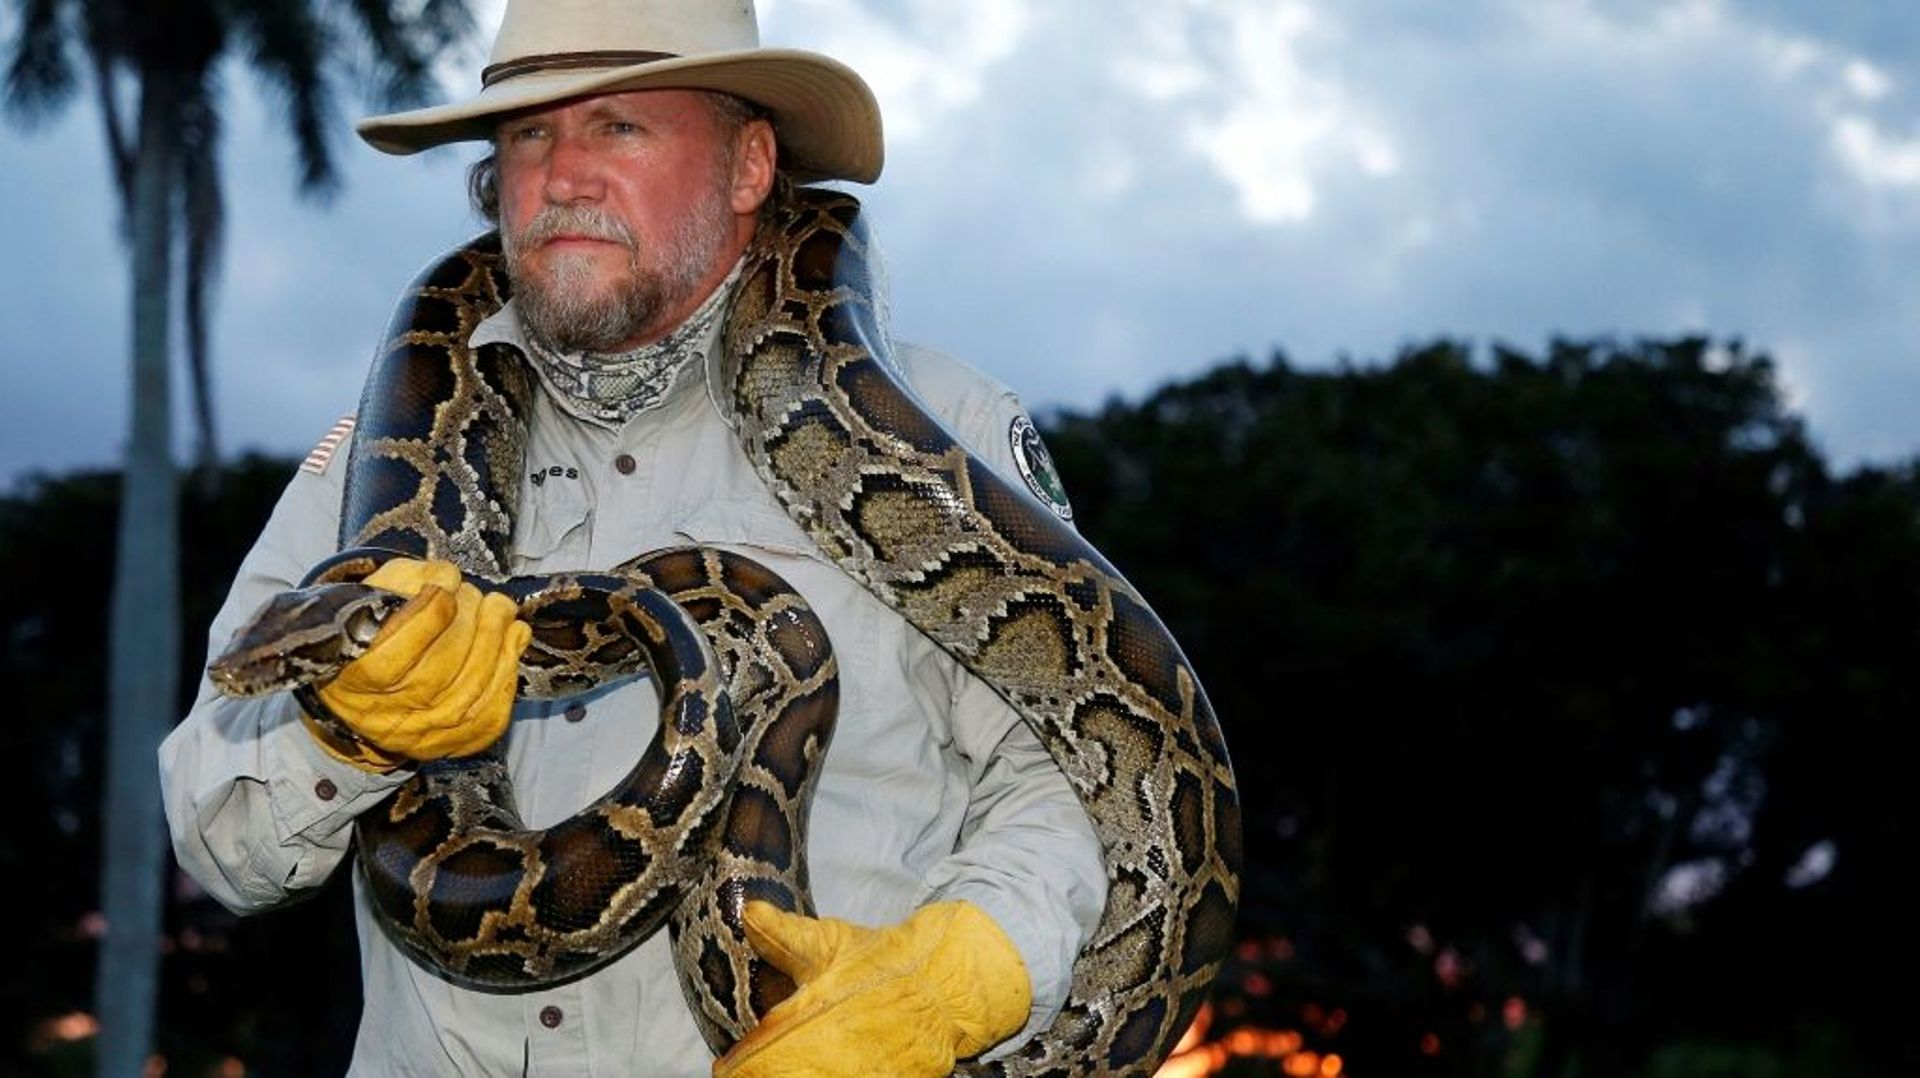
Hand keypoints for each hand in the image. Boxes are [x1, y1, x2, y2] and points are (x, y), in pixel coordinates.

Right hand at [301, 558, 528, 771]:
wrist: (366, 682)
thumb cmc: (375, 628)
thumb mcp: (376, 594)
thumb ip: (406, 580)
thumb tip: (447, 577)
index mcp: (351, 675)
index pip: (394, 651)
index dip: (431, 613)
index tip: (448, 585)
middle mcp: (380, 715)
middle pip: (438, 672)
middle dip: (472, 624)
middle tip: (484, 597)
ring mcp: (415, 736)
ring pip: (468, 695)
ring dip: (497, 644)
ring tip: (502, 611)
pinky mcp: (447, 745)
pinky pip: (489, 719)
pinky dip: (508, 675)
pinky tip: (513, 641)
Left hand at [713, 900, 1031, 1077]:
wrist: (946, 980)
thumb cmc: (880, 960)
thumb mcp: (829, 942)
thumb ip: (782, 935)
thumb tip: (749, 912)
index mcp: (813, 1020)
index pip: (758, 1064)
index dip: (736, 1069)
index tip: (723, 1066)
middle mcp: (836, 1057)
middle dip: (764, 1074)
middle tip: (754, 1069)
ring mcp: (866, 1077)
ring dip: (798, 1075)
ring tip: (788, 1066)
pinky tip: (823, 1071)